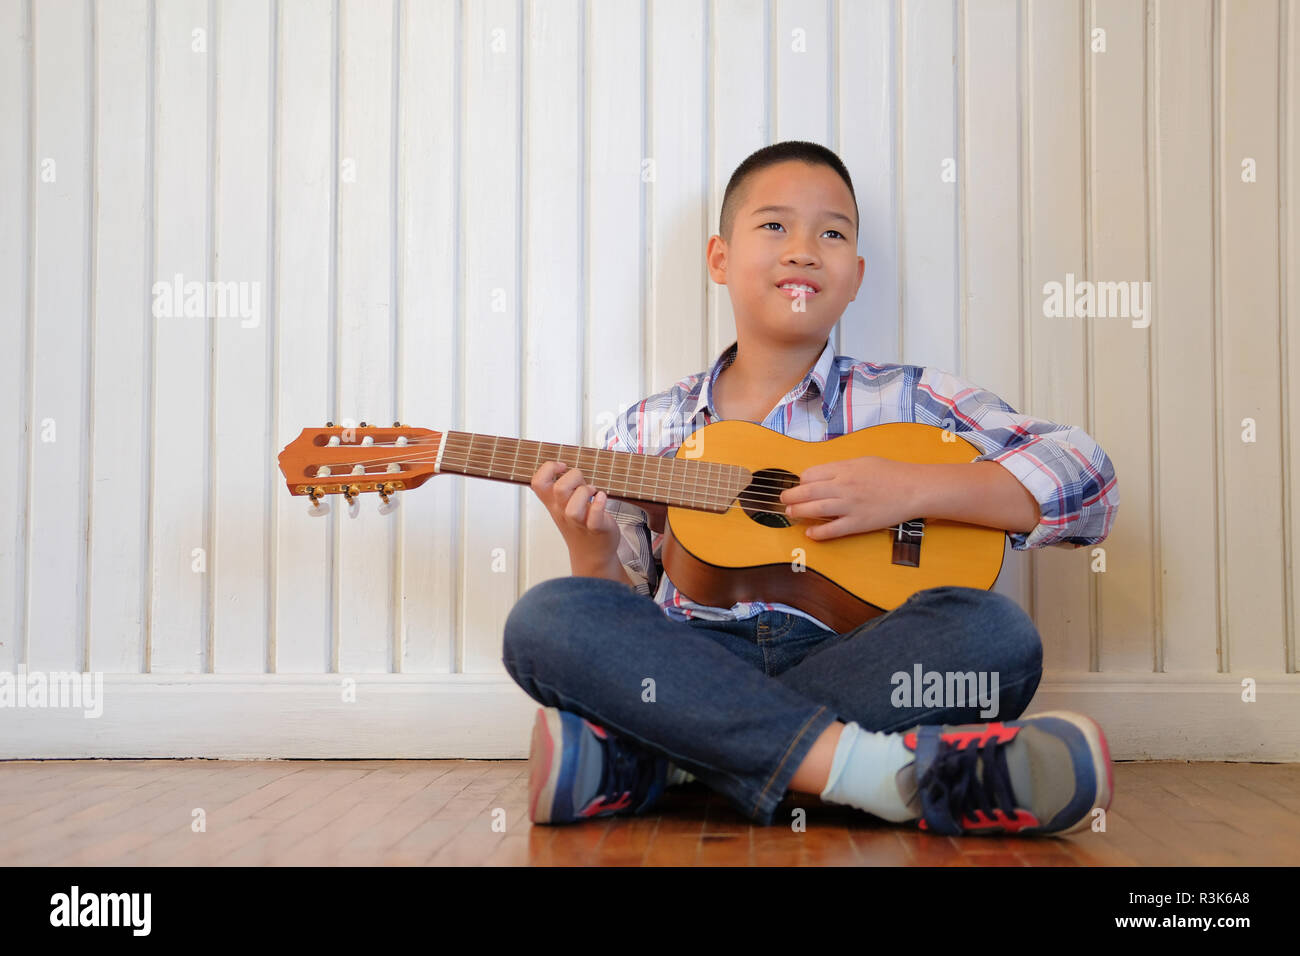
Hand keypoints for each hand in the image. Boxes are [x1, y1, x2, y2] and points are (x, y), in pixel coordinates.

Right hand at [529, 460, 621, 561]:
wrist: (592, 554)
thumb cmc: (581, 524)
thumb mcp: (564, 505)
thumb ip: (563, 486)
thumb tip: (567, 465)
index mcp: (554, 503)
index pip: (538, 482)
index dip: (548, 468)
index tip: (562, 466)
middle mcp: (563, 512)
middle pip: (559, 490)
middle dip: (573, 477)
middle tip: (583, 482)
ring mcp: (579, 522)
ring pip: (573, 507)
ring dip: (586, 492)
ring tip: (594, 492)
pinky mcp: (596, 528)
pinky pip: (594, 517)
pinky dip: (599, 505)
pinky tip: (602, 497)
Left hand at [778, 456, 922, 540]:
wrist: (914, 488)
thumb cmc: (891, 473)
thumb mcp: (863, 461)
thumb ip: (842, 468)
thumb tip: (823, 475)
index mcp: (844, 469)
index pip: (811, 474)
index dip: (801, 480)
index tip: (800, 485)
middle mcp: (843, 486)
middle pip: (807, 491)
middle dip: (791, 496)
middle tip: (784, 500)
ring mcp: (850, 505)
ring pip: (815, 510)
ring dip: (799, 512)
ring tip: (791, 513)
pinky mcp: (858, 523)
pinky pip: (832, 529)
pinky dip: (818, 532)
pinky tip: (810, 533)